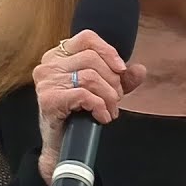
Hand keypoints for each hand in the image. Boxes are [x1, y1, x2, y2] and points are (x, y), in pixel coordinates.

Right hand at [32, 29, 146, 184]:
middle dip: (112, 81)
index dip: (108, 51)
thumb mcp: (103, 91)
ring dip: (108, 97)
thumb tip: (140, 70)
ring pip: (90, 77)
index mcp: (58, 56)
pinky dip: (99, 106)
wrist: (61, 146)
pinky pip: (84, 94)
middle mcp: (49, 65)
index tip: (121, 70)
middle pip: (92, 59)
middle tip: (115, 99)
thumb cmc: (77, 115)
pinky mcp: (49, 99)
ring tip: (110, 110)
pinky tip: (102, 116)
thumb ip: (121, 79)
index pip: (87, 38)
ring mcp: (46, 82)